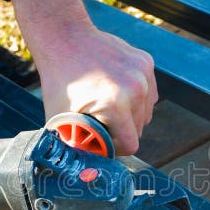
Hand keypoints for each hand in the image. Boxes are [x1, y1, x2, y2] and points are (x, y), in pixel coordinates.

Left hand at [38, 24, 156, 154]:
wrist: (65, 37)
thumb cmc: (60, 79)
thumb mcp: (61, 118)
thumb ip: (76, 145)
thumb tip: (85, 172)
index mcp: (115, 104)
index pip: (131, 144)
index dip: (115, 147)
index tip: (103, 140)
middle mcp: (135, 88)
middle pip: (139, 129)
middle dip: (121, 130)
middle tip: (100, 119)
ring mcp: (143, 73)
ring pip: (146, 111)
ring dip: (131, 114)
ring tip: (108, 103)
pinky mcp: (146, 62)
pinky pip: (149, 93)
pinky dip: (136, 96)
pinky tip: (117, 88)